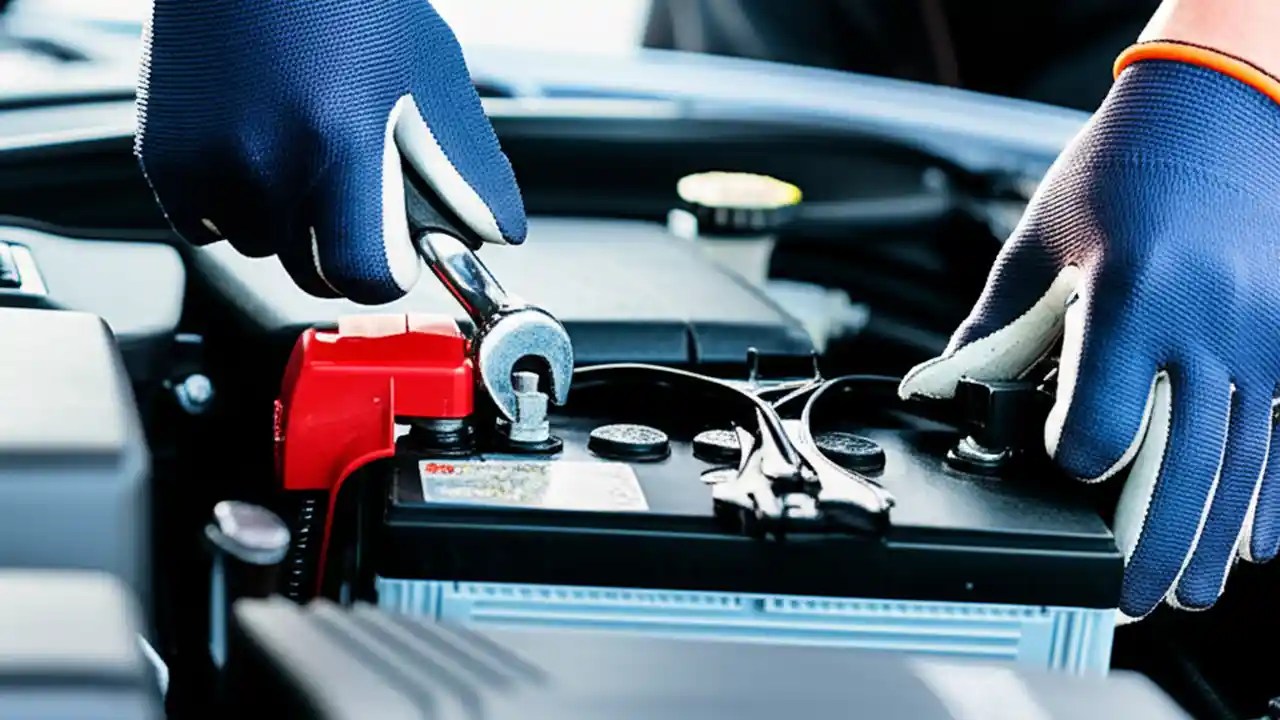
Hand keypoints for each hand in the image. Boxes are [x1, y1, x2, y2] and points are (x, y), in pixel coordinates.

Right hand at [135, 0, 524, 303]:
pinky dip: (230, 203)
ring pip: (260, 247)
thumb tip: (499, 232)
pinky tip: (252, 148)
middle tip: (348, 192)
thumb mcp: (430, 72)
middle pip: (311, 274)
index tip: (392, 251)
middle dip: (338, 249)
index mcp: (344, 141)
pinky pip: (205, 224)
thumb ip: (466, 165)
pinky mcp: (164, 155)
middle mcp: (270, 160)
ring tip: (297, 148)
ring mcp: (209, 161)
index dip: (386, 269)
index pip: (365, 274)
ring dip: (283, 220)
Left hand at [899, 53, 1279, 619]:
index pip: (1103, 421)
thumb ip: (994, 326)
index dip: (1076, 458)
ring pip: (1243, 465)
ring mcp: (1267, 333)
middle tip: (1129, 598)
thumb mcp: (1044, 238)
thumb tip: (938, 386)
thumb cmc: (1129, 161)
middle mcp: (1210, 323)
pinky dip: (1273, 495)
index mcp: (1133, 295)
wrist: (1226, 102)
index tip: (1063, 463)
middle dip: (1151, 546)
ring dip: (1214, 539)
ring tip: (1188, 592)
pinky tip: (1257, 539)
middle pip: (1182, 467)